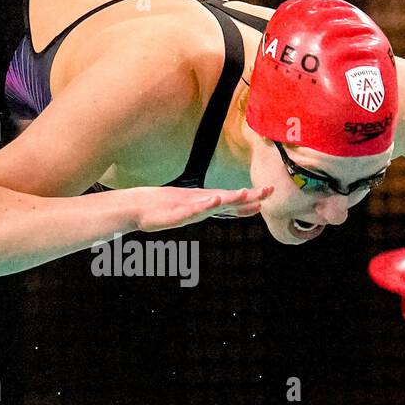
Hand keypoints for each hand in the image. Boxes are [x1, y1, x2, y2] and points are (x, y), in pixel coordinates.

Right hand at [134, 185, 272, 232]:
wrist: (135, 209)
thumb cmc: (157, 211)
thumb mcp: (181, 214)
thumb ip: (197, 211)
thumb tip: (212, 206)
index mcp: (202, 205)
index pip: (229, 204)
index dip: (247, 202)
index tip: (266, 198)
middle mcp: (199, 204)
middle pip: (228, 200)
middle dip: (249, 196)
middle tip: (269, 191)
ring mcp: (189, 207)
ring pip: (214, 202)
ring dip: (230, 198)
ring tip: (246, 194)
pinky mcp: (177, 212)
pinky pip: (194, 209)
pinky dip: (206, 204)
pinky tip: (216, 200)